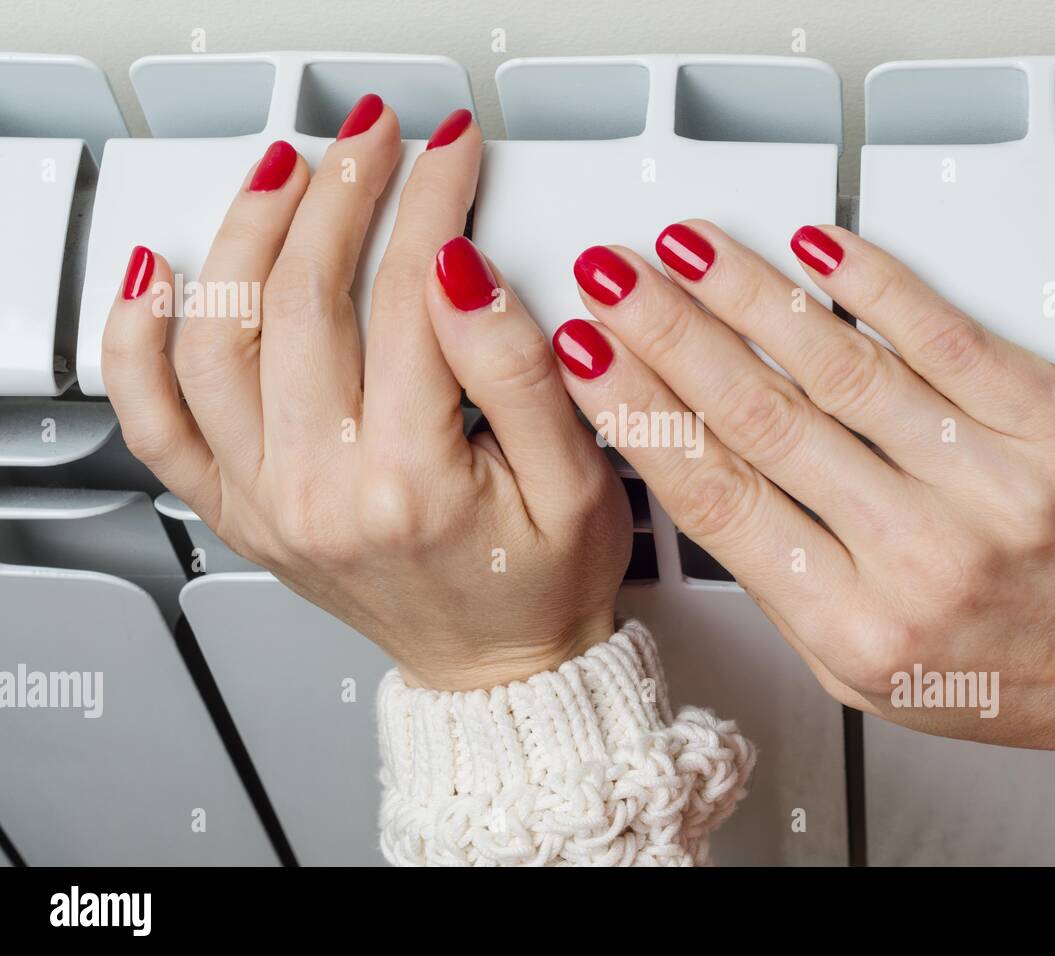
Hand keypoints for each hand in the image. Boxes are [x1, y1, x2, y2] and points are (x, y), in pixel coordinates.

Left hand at [102, 102, 629, 690]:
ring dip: (245, 236)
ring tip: (285, 178)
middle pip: (306, 296)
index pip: (408, 295)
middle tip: (374, 143)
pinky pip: (156, 424)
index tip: (449, 156)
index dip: (433, 202)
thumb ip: (521, 375)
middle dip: (342, 193)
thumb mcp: (579, 484)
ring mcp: (268, 499)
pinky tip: (157, 283)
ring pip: (221, 336)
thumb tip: (465, 278)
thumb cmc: (539, 586)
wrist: (499, 666)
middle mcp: (319, 490)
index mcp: (410, 482)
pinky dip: (138, 345)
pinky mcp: (242, 508)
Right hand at [555, 223, 1054, 751]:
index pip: (719, 498)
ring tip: (686, 251)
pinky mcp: (1050, 423)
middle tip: (613, 281)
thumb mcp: (873, 675)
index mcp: (859, 628)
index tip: (592, 358)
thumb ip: (793, 587)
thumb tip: (711, 479)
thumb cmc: (1017, 670)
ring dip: (747, 296)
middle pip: (762, 419)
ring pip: (838, 369)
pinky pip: (944, 336)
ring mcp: (990, 483)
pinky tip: (814, 250)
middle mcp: (921, 556)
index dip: (640, 412)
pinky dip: (872, 285)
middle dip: (669, 335)